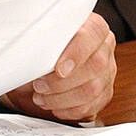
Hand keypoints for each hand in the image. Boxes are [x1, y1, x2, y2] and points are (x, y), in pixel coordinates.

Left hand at [1, 13, 115, 121]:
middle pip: (96, 65)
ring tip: (41, 97)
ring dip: (62, 98)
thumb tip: (28, 47)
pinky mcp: (103, 93)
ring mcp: (106, 71)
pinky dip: (69, 110)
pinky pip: (92, 106)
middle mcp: (103, 47)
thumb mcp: (34, 40)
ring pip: (93, 89)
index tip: (58, 69)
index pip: (94, 33)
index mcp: (91, 25)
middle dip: (63, 81)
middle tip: (39, 85)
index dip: (77, 52)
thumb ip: (38, 39)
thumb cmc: (36, 50)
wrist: (31, 71)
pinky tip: (53, 106)